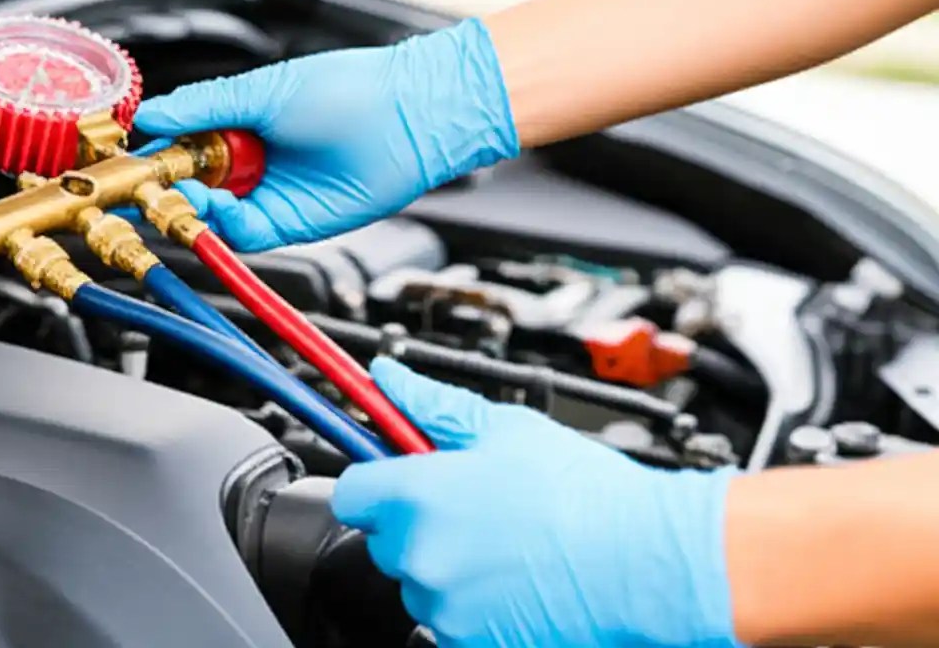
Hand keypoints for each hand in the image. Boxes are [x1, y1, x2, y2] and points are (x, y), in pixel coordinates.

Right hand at [134, 19, 518, 251]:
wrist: (407, 119)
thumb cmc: (349, 92)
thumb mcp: (263, 90)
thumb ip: (205, 105)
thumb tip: (151, 114)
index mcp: (241, 123)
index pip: (183, 145)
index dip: (156, 155)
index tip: (132, 160)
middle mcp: (252, 162)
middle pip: (192, 186)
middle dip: (167, 189)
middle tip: (148, 187)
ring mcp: (270, 193)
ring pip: (214, 214)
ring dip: (193, 209)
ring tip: (184, 195)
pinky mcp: (290, 223)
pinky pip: (246, 233)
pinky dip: (226, 227)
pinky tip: (220, 211)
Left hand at [332, 358, 740, 647]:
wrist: (647, 562)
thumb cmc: (584, 495)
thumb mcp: (505, 429)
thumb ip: (432, 406)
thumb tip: (388, 378)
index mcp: (418, 497)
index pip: (352, 491)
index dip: (375, 478)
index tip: (396, 475)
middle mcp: (421, 557)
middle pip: (384, 537)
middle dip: (416, 520)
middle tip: (472, 505)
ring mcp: (444, 608)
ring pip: (418, 580)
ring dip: (444, 563)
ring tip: (504, 543)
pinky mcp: (469, 643)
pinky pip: (449, 617)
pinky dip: (471, 602)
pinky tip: (514, 578)